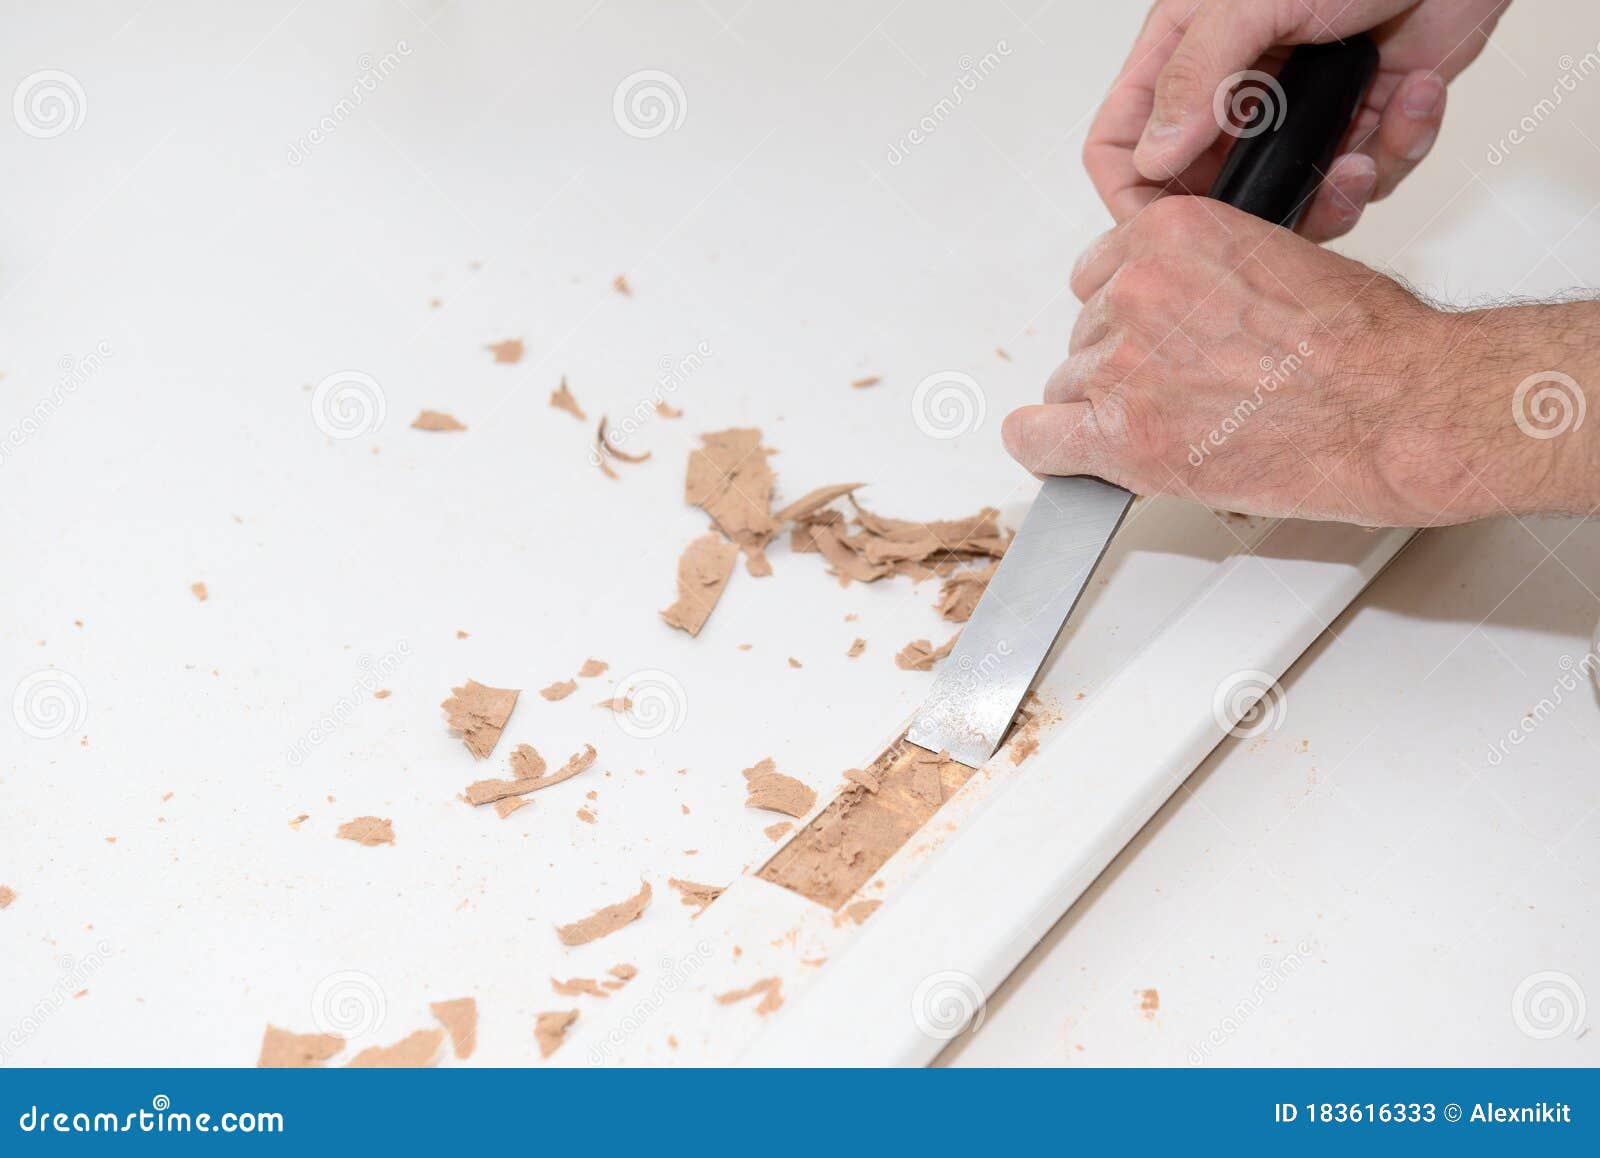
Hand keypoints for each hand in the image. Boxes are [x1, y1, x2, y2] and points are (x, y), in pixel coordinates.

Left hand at [1001, 198, 1598, 525]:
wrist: (1397, 406)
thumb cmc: (1365, 342)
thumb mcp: (1277, 257)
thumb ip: (1204, 273)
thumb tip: (1179, 304)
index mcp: (1169, 234)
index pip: (1101, 273)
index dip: (1129, 313)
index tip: (1151, 335)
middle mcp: (1135, 292)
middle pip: (1086, 334)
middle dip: (1124, 362)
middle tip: (1182, 389)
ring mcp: (1122, 366)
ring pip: (1070, 387)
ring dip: (1106, 409)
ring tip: (1173, 426)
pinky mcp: (1121, 438)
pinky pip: (1038, 441)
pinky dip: (1048, 450)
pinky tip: (1064, 454)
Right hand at [1084, 0, 1509, 239]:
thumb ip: (1196, 75)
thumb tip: (1151, 156)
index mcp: (1186, 51)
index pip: (1121, 143)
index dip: (1135, 196)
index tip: (1169, 232)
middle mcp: (1235, 89)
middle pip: (1206, 191)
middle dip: (1250, 215)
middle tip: (1288, 210)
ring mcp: (1297, 111)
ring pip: (1287, 199)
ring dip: (1335, 193)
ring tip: (1363, 154)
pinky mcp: (1363, 121)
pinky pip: (1365, 176)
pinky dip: (1400, 146)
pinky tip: (1417, 92)